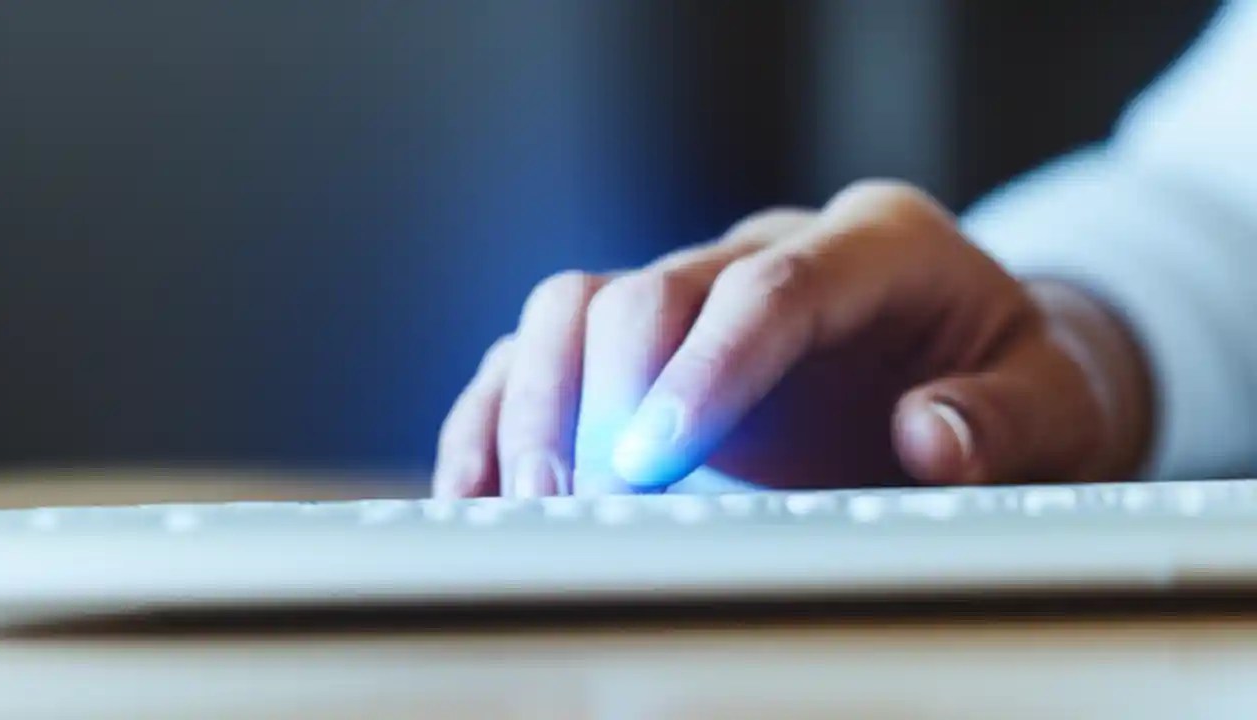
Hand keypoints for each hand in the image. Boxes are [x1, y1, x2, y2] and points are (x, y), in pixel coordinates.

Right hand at [432, 181, 1152, 497]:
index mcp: (875, 246)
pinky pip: (550, 355)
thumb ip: (1005, 417)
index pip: (771, 288)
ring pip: (576, 307)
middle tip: (586, 494)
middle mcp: (768, 254)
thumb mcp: (1056, 399)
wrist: (978, 365)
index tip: (655, 457)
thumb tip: (929, 436)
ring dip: (534, 400)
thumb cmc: (1010, 378)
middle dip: (601, 390)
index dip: (706, 369)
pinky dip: (504, 415)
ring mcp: (699, 296)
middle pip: (650, 287)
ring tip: (525, 499)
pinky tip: (484, 487)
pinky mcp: (651, 348)